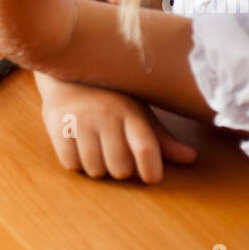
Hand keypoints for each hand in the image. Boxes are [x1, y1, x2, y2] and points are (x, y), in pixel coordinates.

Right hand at [35, 72, 196, 182]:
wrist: (66, 72)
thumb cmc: (110, 98)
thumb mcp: (138, 111)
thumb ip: (161, 138)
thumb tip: (191, 158)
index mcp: (131, 111)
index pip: (146, 148)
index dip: (151, 170)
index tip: (150, 177)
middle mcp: (106, 114)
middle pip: (120, 168)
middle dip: (120, 169)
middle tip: (115, 155)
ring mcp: (80, 120)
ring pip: (95, 170)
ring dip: (96, 167)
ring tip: (95, 149)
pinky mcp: (57, 125)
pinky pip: (71, 164)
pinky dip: (76, 163)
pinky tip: (77, 147)